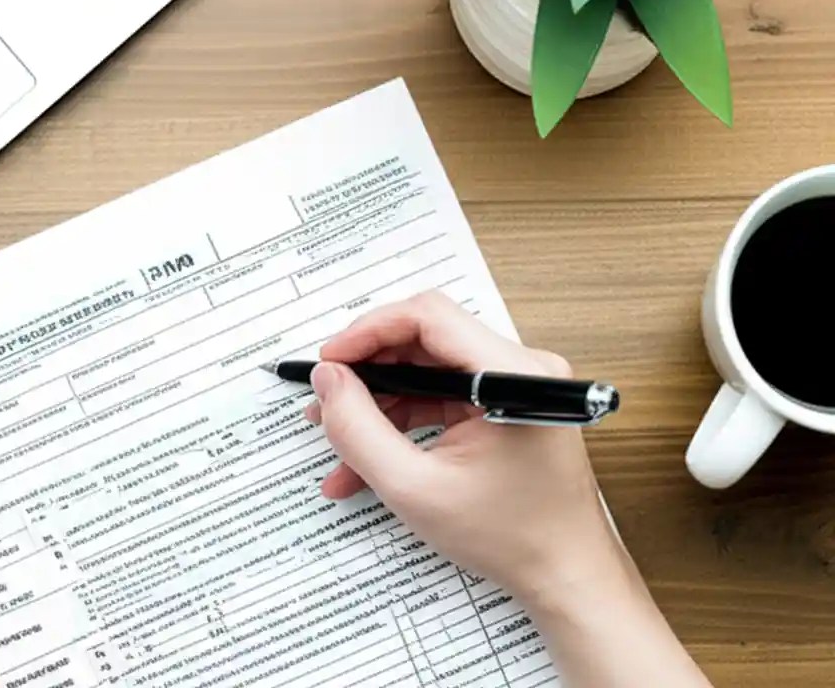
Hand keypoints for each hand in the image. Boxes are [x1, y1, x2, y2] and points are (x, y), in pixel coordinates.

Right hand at [308, 292, 713, 687]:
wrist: (565, 575)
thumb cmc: (511, 537)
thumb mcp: (414, 487)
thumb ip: (359, 429)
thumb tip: (327, 381)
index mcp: (511, 375)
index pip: (427, 316)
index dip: (368, 331)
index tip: (330, 361)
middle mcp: (520, 368)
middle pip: (424, 340)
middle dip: (367, 371)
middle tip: (326, 400)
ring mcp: (515, 385)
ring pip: (427, 371)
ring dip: (378, 402)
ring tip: (339, 437)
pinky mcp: (507, 405)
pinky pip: (442, 396)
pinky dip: (403, 421)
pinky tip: (369, 457)